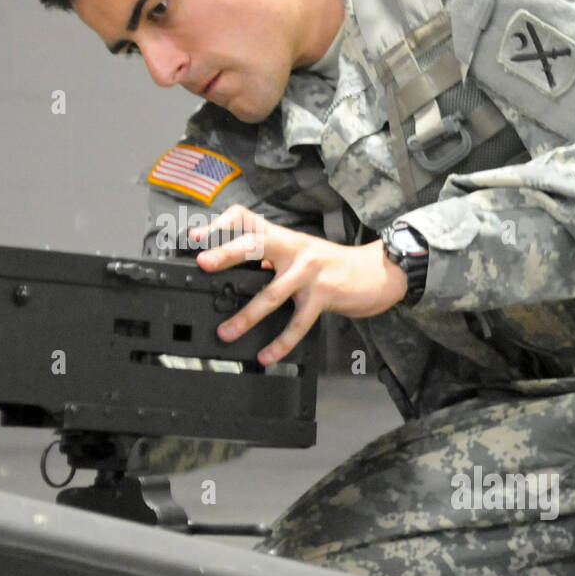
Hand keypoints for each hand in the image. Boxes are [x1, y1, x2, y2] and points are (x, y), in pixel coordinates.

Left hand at [189, 204, 408, 364]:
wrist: (375, 273)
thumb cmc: (333, 265)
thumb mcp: (301, 251)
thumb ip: (274, 256)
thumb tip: (242, 265)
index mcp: (284, 237)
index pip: (248, 220)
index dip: (222, 226)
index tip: (198, 237)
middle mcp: (294, 249)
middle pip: (255, 245)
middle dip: (227, 253)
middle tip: (204, 263)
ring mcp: (309, 271)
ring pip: (271, 294)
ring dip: (246, 316)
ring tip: (226, 332)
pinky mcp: (323, 295)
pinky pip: (297, 323)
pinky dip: (281, 343)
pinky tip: (268, 355)